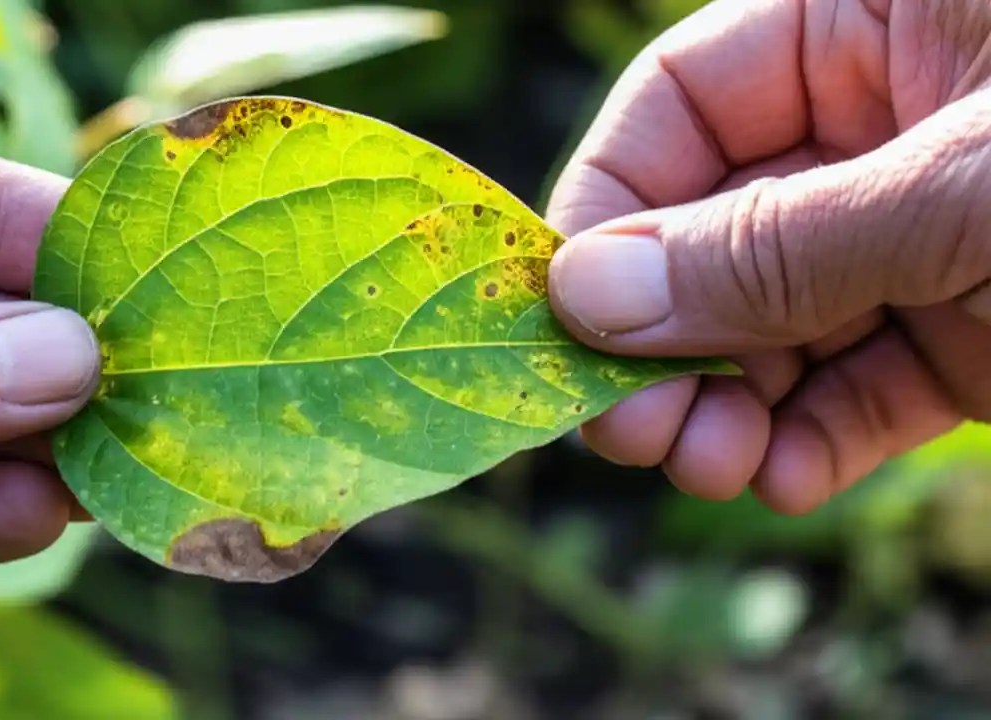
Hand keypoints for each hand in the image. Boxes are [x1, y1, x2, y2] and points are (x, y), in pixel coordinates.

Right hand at [547, 0, 990, 513]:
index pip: (681, 101)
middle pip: (708, 233)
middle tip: (629, 425)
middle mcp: (879, 130)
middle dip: (664, 340)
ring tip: (710, 465)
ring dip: (724, 410)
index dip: (610, 206)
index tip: (571, 315)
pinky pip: (857, 393)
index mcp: (872, 23)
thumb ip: (771, 246)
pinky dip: (811, 445)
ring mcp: (920, 240)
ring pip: (771, 330)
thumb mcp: (960, 191)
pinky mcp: (968, 337)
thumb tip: (583, 295)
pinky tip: (781, 480)